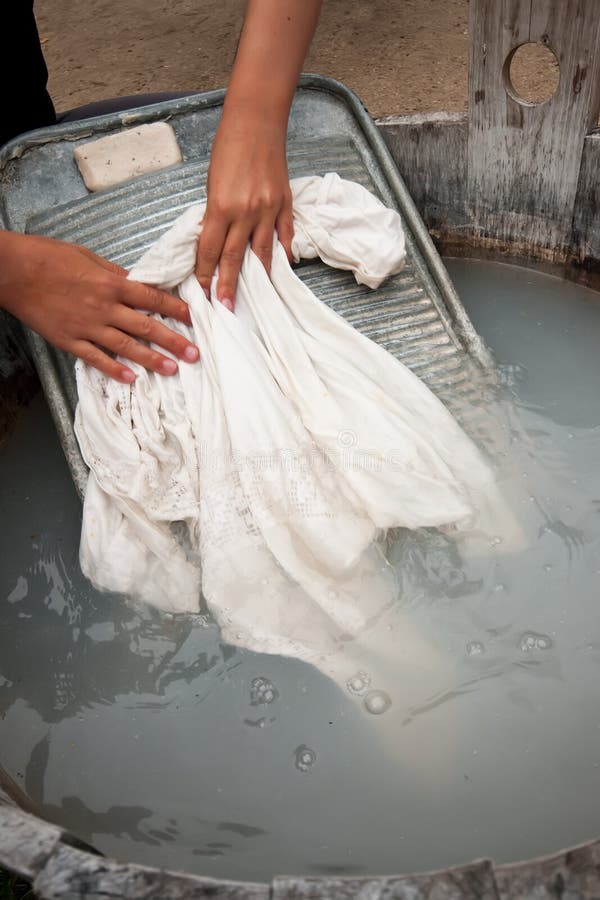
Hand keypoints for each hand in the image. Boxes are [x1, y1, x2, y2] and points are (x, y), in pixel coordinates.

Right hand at [0, 232, 198, 382]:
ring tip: (171, 370)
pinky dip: (114, 369)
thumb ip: (115, 273)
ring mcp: (87, 326)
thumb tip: (137, 282)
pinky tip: (131, 378)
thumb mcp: (88, 256)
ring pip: (126, 347)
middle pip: (146, 327)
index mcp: (111, 283)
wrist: (13, 271)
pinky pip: (96, 358)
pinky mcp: (69, 340)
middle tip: (194, 354)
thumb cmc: (47, 257)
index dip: (175, 309)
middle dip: (173, 341)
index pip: (152, 297)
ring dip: (152, 360)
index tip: (192, 318)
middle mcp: (104, 307)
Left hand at [196, 113, 293, 308]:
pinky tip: (286, 266)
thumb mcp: (212, 184)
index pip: (210, 250)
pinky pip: (285, 234)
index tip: (203, 292)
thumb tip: (216, 241)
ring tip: (257, 296)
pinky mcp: (285, 203)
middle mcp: (246, 212)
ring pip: (263, 252)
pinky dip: (285, 251)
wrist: (257, 122)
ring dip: (258, 277)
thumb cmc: (228, 148)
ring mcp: (269, 209)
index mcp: (221, 207)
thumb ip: (215, 215)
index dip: (205, 273)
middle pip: (235, 258)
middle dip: (229, 285)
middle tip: (226, 308)